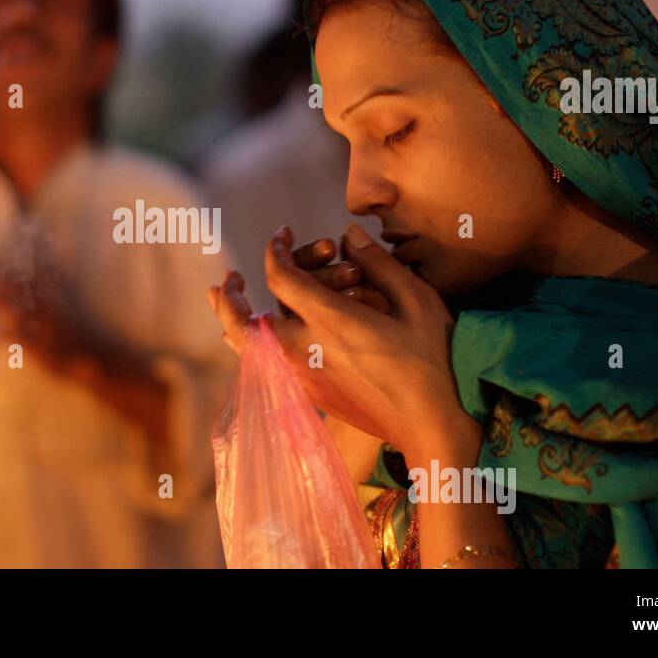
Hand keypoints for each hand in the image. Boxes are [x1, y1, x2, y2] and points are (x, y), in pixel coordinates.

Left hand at [208, 224, 477, 461]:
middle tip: (228, 276)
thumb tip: (348, 233)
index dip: (275, 249)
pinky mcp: (310, 397)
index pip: (280, 277)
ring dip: (231, 322)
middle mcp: (305, 350)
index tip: (281, 232)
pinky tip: (250, 336)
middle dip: (229, 296)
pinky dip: (248, 346)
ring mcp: (303, 378)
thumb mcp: (416, 300)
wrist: (434, 425)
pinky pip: (263, 367)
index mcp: (330, 321)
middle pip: (244, 321)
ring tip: (224, 303)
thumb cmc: (433, 359)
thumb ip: (378, 263)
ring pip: (248, 348)